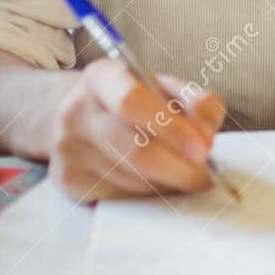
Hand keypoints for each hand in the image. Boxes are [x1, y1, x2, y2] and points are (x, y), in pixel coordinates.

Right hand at [47, 58, 225, 201]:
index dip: (172, 129)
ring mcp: (68, 149)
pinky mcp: (68, 180)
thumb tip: (206, 136)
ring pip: (132, 180)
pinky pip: (120, 197)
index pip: (132, 101)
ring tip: (183, 175)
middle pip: (135, 151)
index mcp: (102, 77)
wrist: (78, 116)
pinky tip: (155, 180)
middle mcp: (76, 112)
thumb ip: (197, 102)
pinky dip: (148, 194)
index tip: (202, 148)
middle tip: (203, 176)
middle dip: (180, 170)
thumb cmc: (134, 101)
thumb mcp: (167, 87)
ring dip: (168, 183)